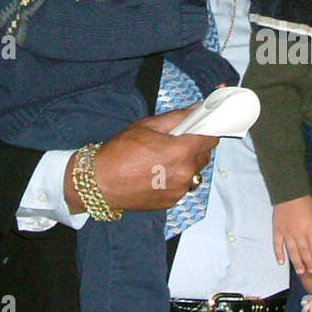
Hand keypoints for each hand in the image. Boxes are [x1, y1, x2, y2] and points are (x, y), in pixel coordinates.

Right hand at [63, 108, 217, 213]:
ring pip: (194, 172)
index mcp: (181, 151)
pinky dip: (176, 178)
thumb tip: (198, 109)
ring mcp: (179, 190)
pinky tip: (158, 173)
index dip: (211, 129)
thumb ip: (177, 118)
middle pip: (204, 155)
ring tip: (164, 159)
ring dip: (186, 164)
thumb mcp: (147, 126)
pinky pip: (183, 186)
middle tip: (176, 142)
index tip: (209, 126)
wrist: (100, 182)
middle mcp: (185, 173)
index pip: (211, 137)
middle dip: (195, 146)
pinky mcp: (172, 202)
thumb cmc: (120, 151)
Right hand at [272, 195, 311, 274]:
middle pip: (304, 251)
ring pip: (292, 251)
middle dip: (308, 263)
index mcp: (310, 229)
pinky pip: (277, 244)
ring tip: (300, 271)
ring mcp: (286, 233)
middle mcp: (298, 233)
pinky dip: (279, 254)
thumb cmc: (305, 202)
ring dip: (296, 262)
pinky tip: (281, 262)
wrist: (289, 192)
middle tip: (310, 272)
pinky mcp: (277, 230)